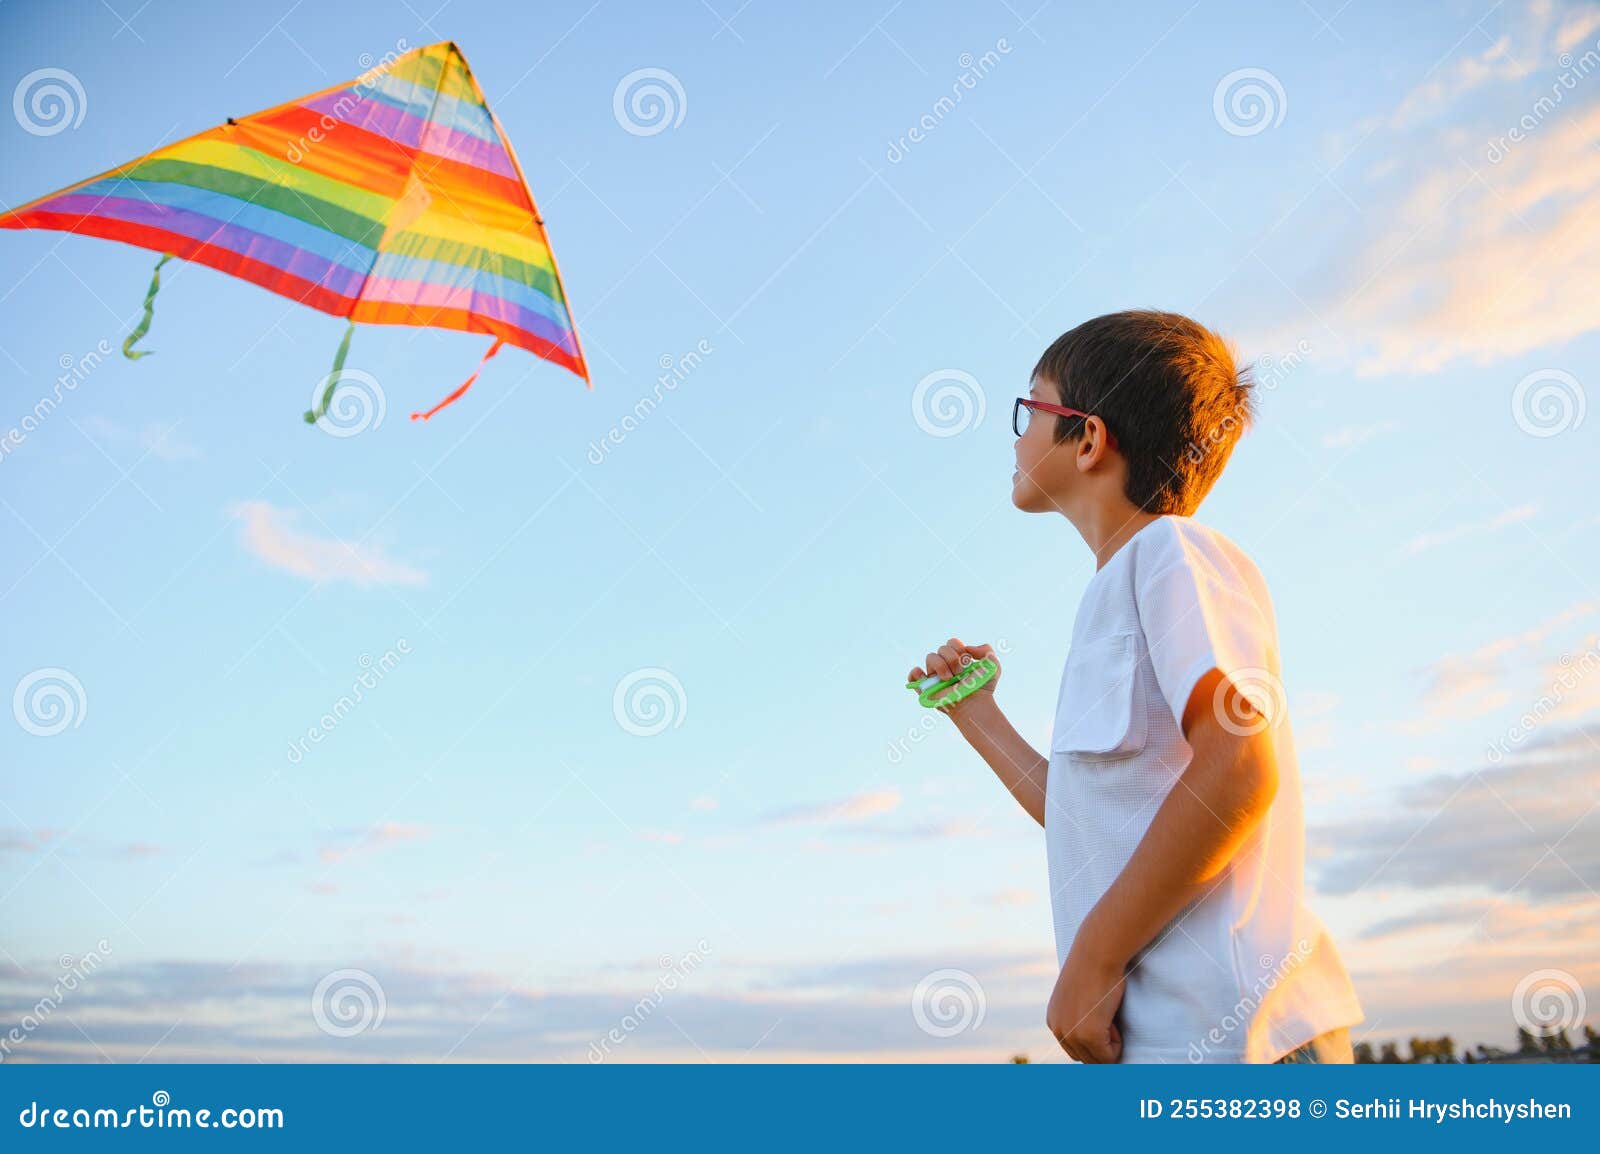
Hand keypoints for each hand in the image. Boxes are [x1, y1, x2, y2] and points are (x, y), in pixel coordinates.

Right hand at [907, 638, 1000, 717]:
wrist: (976, 705)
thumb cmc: (983, 688)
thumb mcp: (993, 666)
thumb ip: (986, 650)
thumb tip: (968, 648)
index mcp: (957, 659)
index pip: (952, 643)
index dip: (959, 648)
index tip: (967, 661)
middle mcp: (944, 665)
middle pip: (941, 648)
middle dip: (952, 658)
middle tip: (960, 673)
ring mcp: (934, 676)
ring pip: (930, 657)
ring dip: (941, 666)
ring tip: (949, 679)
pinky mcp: (925, 687)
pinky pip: (913, 675)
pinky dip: (916, 673)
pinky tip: (927, 677)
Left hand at [1045, 944, 1125, 1062]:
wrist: (1098, 953)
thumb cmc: (1094, 969)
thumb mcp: (1080, 996)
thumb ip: (1080, 1016)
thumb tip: (1094, 1032)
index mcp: (1054, 1021)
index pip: (1075, 1051)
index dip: (1095, 1040)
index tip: (1101, 1017)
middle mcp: (1058, 1030)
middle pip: (1085, 1059)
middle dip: (1103, 1046)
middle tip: (1107, 1016)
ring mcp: (1072, 1034)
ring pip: (1098, 1061)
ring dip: (1111, 1045)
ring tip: (1108, 1015)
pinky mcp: (1088, 1035)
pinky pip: (1110, 1057)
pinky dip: (1118, 1043)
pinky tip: (1111, 1016)